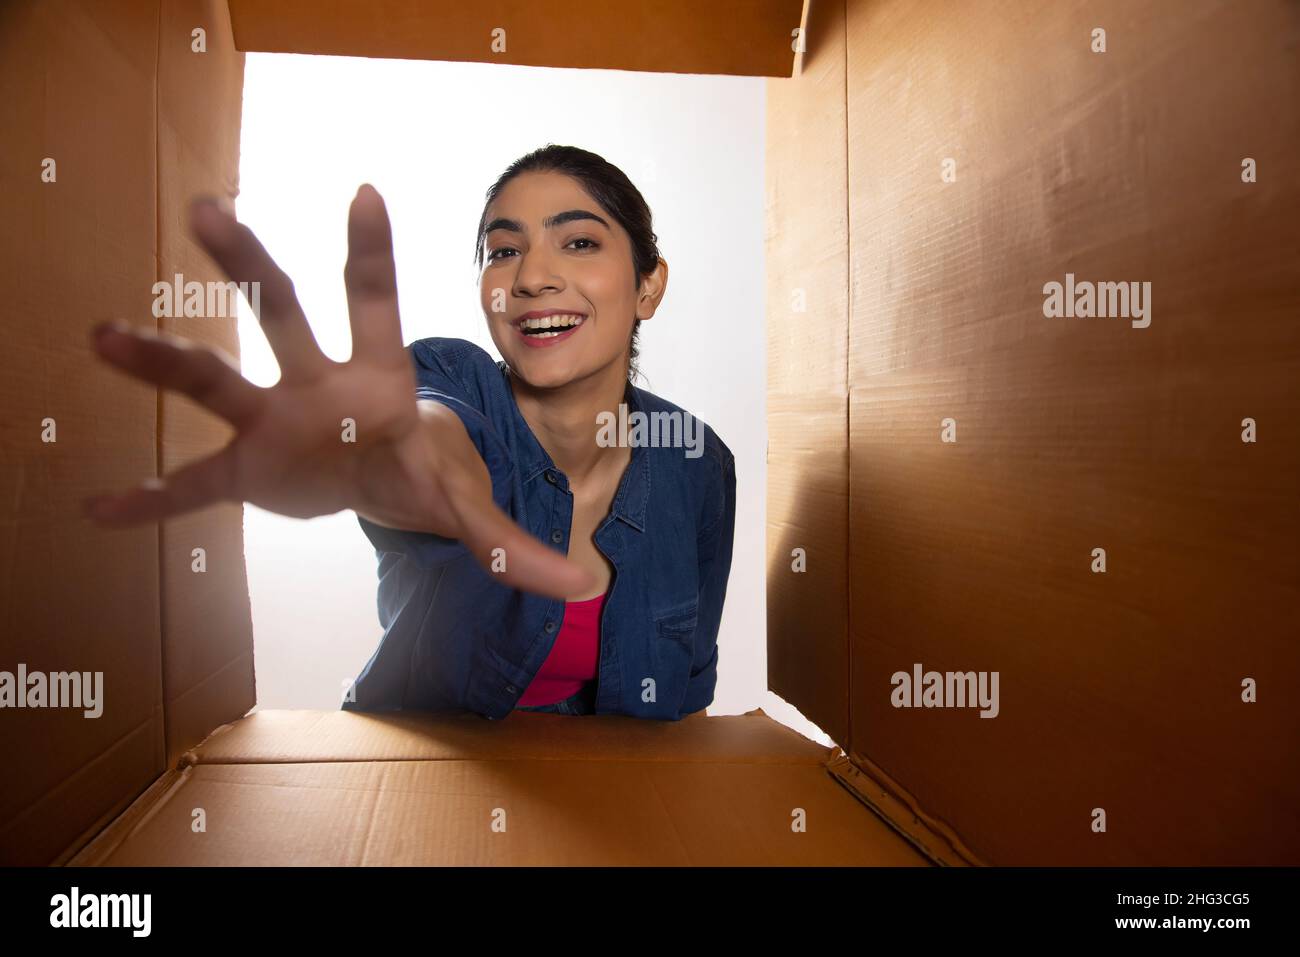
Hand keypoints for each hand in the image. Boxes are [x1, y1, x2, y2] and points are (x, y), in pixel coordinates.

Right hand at [82, 185, 595, 600]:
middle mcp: (318, 385)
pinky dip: (152, 500)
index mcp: (380, 381)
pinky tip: (100, 508)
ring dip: (162, 357)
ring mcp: (273, 423)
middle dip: (246, 263)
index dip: (372, 250)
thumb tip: (592, 590)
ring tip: (101, 335)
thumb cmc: (423, 472)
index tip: (365, 189)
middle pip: (279, 313)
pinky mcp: (244, 471)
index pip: (377, 301)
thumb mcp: (469, 509)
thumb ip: (517, 547)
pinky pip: (192, 485)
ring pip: (214, 377)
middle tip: (203, 211)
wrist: (375, 483)